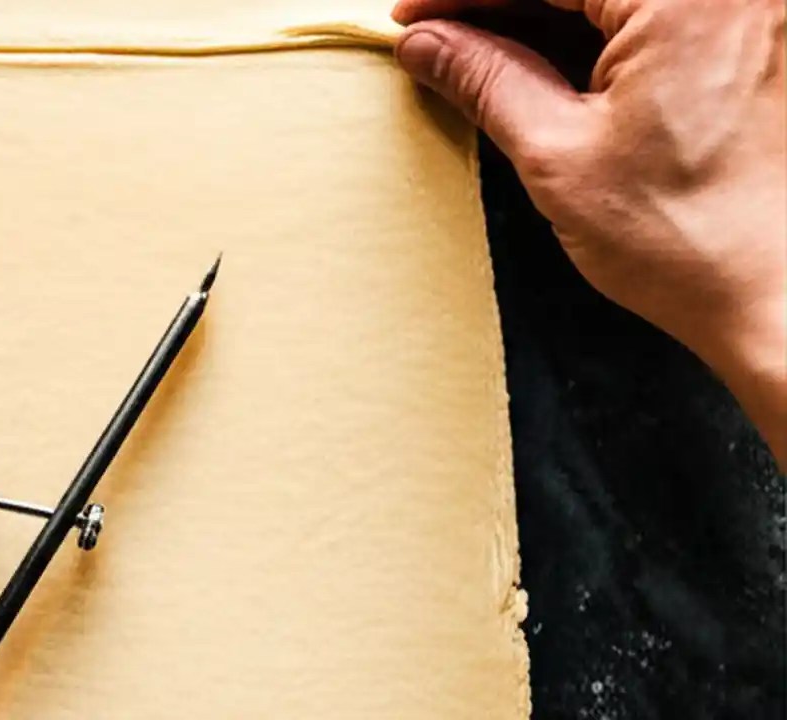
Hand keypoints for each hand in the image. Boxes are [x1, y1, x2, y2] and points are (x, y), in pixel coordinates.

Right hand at [390, 0, 785, 461]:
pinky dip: (589, 30)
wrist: (779, 297)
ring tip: (474, 51)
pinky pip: (650, 16)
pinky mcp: (753, 40)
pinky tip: (535, 57)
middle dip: (497, 3)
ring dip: (541, 14)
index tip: (410, 14)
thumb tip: (425, 42)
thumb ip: (486, 80)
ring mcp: (746, 15)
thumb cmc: (687, 238)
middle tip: (434, 32)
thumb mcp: (558, 153)